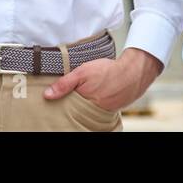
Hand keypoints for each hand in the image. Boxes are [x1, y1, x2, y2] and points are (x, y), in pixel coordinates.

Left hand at [43, 48, 162, 110]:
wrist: (134, 72)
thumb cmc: (108, 71)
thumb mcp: (82, 72)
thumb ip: (64, 84)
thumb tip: (47, 95)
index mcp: (84, 103)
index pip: (67, 107)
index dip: (62, 101)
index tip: (55, 98)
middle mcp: (93, 110)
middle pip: (77, 109)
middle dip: (73, 103)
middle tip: (75, 92)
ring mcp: (104, 111)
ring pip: (88, 109)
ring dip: (85, 102)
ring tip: (86, 91)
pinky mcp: (112, 109)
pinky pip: (99, 108)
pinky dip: (95, 102)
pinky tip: (96, 93)